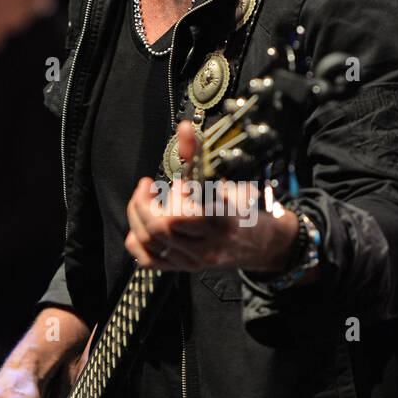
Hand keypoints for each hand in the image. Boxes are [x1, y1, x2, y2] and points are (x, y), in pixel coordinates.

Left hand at [124, 120, 299, 273]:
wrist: (261, 244)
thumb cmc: (245, 211)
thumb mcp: (231, 182)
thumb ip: (202, 158)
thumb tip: (184, 130)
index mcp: (221, 223)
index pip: (182, 215)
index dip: (174, 195)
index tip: (180, 181)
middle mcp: (206, 246)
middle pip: (160, 228)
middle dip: (144, 202)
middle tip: (147, 186)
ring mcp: (193, 260)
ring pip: (150, 242)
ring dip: (138, 216)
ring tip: (143, 200)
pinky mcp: (183, 267)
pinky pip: (148, 260)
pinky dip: (137, 242)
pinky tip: (141, 226)